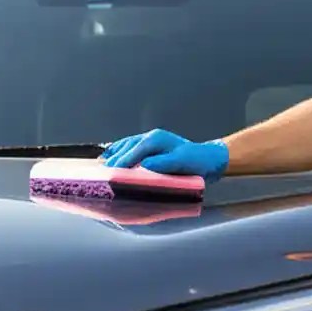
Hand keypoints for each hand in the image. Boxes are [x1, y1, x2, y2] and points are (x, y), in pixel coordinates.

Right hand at [101, 129, 229, 181]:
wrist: (210, 158)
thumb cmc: (197, 162)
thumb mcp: (182, 163)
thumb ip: (163, 164)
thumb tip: (144, 165)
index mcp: (156, 140)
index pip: (133, 152)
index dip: (121, 163)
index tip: (110, 173)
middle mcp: (151, 137)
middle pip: (126, 147)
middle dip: (114, 159)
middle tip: (101, 173)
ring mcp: (151, 139)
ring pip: (126, 145)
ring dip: (115, 154)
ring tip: (103, 165)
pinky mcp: (152, 145)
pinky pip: (131, 145)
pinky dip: (120, 149)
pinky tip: (111, 154)